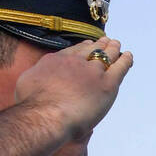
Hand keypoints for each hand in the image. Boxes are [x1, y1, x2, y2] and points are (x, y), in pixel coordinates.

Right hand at [14, 36, 133, 141]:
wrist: (46, 114)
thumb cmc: (32, 106)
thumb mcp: (27, 85)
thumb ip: (37, 80)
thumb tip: (39, 83)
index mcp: (55, 61)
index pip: (72, 51)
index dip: (82, 47)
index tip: (87, 45)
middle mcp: (74, 62)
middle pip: (90, 49)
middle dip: (98, 44)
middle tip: (106, 41)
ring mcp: (92, 71)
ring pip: (106, 55)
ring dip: (113, 48)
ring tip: (117, 45)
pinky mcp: (107, 84)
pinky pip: (120, 67)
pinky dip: (125, 60)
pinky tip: (129, 56)